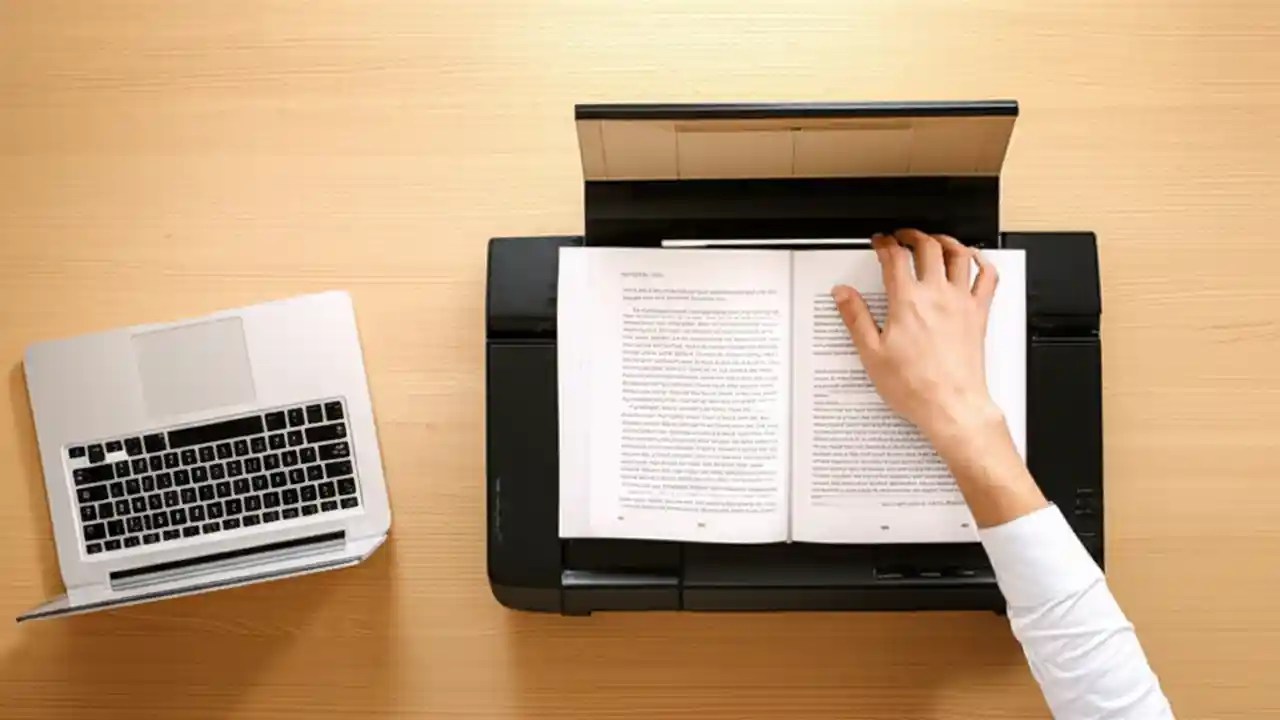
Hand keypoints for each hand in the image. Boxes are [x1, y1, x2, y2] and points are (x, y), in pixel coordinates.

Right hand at [831, 230, 1002, 463]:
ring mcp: (961, 302)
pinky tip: (975, 259)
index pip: (894, 257)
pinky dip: (982, 262)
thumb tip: (843, 294)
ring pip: (958, 255)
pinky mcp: (979, 315)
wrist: (951, 406)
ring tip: (935, 239)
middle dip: (912, 235)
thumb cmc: (915, 386)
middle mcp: (937, 295)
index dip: (884, 244)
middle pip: (927, 247)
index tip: (879, 242)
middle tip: (903, 236)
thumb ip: (856, 318)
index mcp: (907, 302)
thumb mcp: (872, 353)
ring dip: (945, 240)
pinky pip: (987, 278)